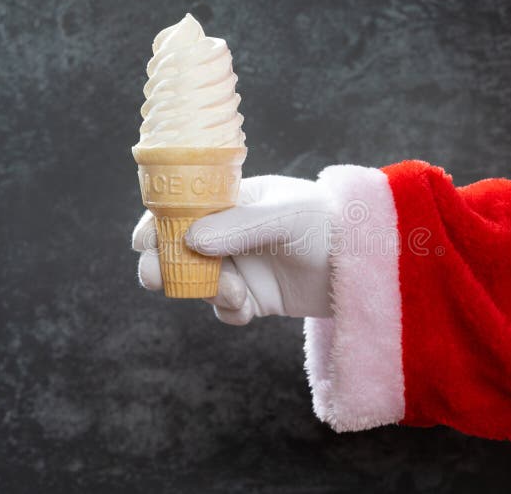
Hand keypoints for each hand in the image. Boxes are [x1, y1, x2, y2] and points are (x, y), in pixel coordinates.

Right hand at [132, 175, 333, 324]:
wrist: (366, 263)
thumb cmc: (329, 224)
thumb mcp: (286, 217)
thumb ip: (240, 226)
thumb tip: (191, 240)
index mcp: (234, 200)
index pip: (183, 208)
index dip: (158, 224)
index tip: (144, 243)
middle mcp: (230, 232)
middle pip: (178, 249)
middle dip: (164, 264)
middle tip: (159, 278)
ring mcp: (241, 265)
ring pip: (198, 282)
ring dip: (206, 291)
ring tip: (236, 294)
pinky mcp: (255, 296)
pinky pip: (224, 308)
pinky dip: (229, 311)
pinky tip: (248, 310)